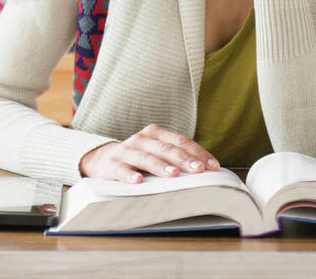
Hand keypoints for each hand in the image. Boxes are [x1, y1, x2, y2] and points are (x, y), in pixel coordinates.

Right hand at [78, 124, 219, 182]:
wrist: (102, 159)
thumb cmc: (138, 158)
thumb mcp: (156, 152)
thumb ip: (175, 157)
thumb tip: (205, 171)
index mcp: (156, 134)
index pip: (181, 141)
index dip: (198, 153)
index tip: (213, 167)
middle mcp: (142, 139)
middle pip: (166, 149)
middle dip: (184, 160)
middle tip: (198, 170)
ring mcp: (126, 151)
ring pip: (146, 158)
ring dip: (161, 166)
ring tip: (173, 174)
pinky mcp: (112, 165)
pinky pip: (122, 170)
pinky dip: (130, 175)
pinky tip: (138, 181)